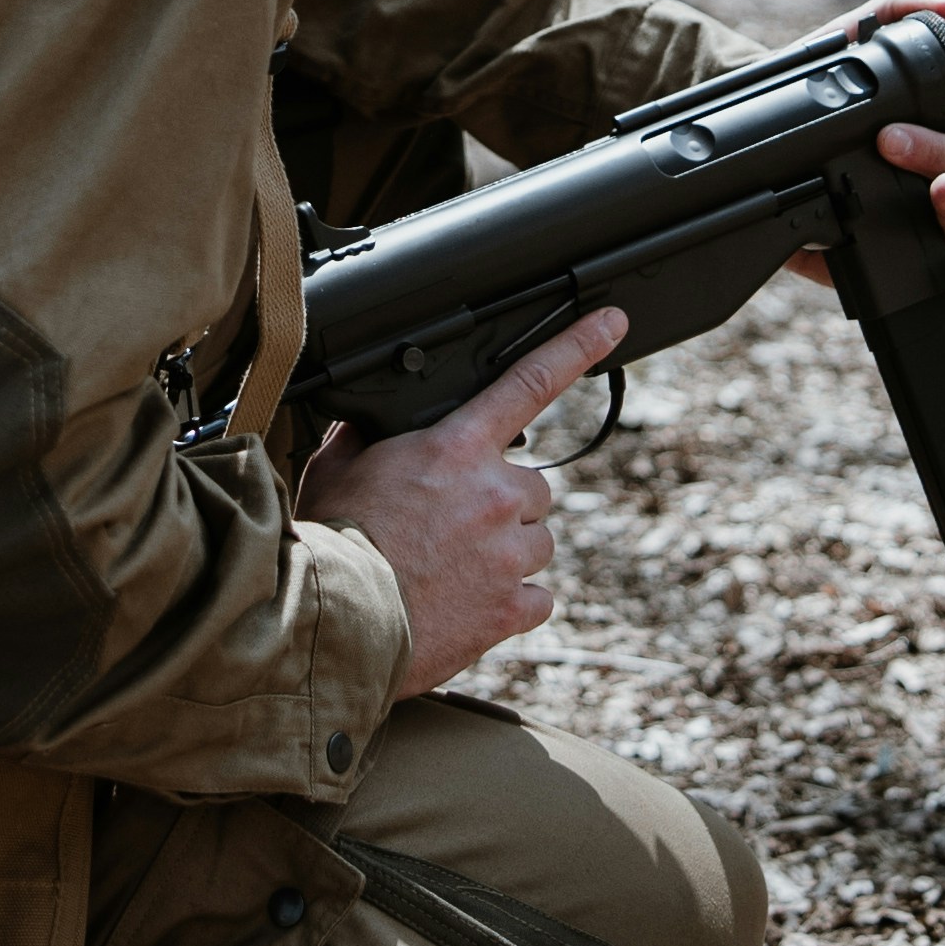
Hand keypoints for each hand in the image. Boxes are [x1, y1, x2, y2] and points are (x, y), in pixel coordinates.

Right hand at [297, 303, 627, 695]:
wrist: (337, 622)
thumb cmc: (333, 542)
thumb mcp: (335, 468)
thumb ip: (363, 435)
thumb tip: (364, 420)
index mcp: (455, 448)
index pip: (529, 382)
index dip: (577, 347)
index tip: (611, 323)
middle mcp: (495, 494)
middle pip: (533, 487)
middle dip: (504, 504)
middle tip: (454, 527)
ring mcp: (509, 553)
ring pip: (537, 543)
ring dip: (507, 553)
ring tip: (452, 570)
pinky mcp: (511, 607)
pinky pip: (536, 599)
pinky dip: (510, 603)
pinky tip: (468, 606)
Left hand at [790, 0, 944, 335]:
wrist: (748, 141)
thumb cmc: (809, 89)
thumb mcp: (844, 40)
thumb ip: (893, 11)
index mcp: (927, 143)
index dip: (943, 148)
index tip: (893, 139)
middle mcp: (925, 189)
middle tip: (926, 188)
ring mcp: (906, 230)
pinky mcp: (875, 265)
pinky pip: (926, 288)